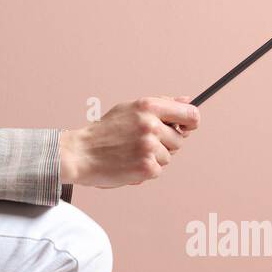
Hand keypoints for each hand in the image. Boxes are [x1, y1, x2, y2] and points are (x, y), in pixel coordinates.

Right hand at [60, 95, 199, 188]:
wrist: (80, 154)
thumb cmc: (105, 131)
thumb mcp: (130, 109)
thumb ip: (161, 104)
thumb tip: (188, 100)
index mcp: (148, 106)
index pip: (190, 114)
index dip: (191, 122)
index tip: (186, 128)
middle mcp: (150, 125)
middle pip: (179, 139)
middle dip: (165, 143)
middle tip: (140, 142)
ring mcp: (149, 147)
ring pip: (168, 156)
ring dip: (153, 158)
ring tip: (130, 152)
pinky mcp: (146, 167)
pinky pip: (158, 170)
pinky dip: (145, 170)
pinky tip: (128, 164)